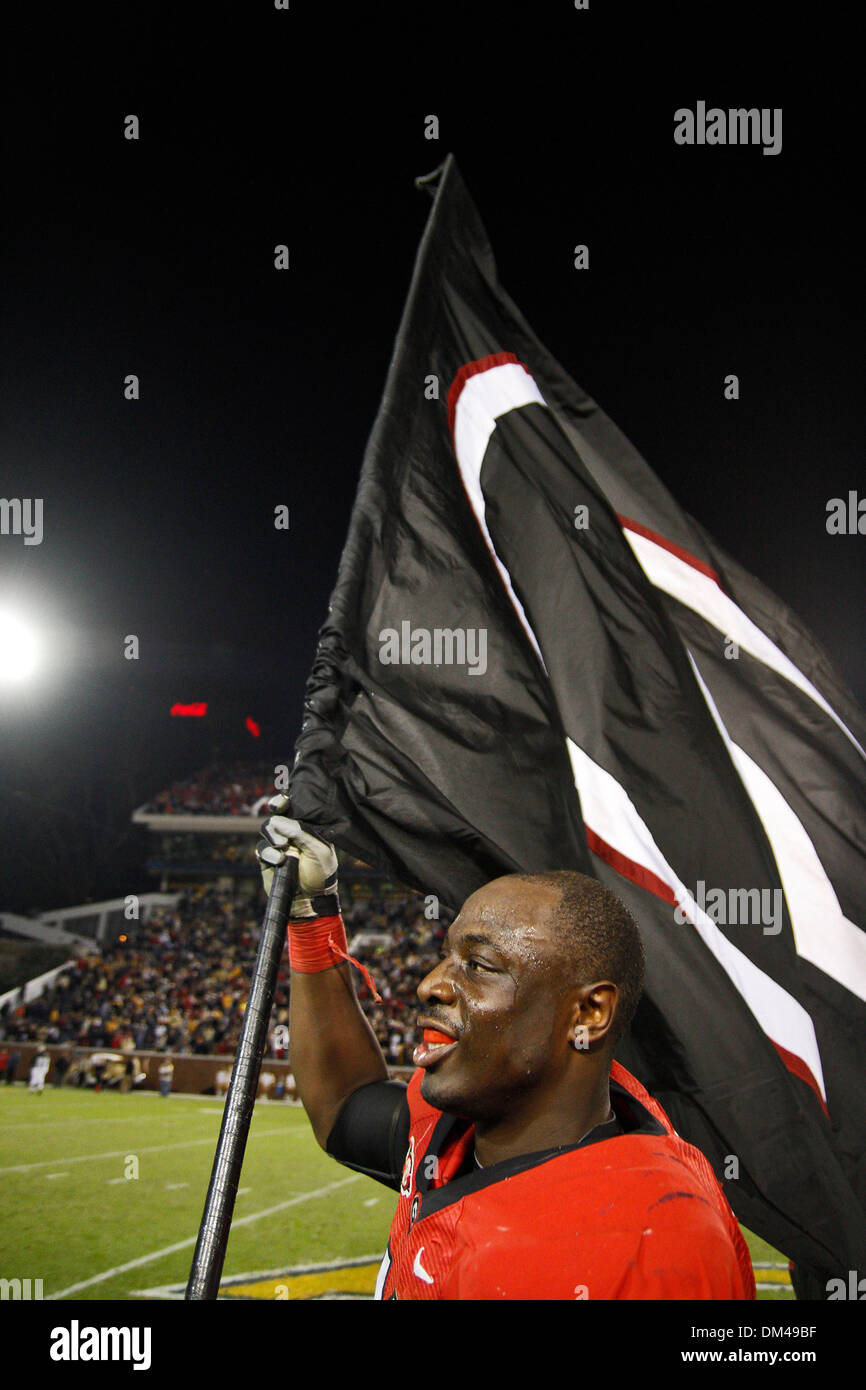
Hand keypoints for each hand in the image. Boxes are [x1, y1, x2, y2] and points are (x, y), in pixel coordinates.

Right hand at [256, 794, 338, 917]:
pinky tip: (279, 860)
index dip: (283, 800)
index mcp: (305, 826)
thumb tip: (277, 820)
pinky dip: (269, 853)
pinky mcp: (267, 859)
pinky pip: (261, 849)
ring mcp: (277, 845)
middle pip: (275, 816)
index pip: (292, 808)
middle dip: (276, 820)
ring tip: (283, 845)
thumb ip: (300, 833)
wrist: (312, 898)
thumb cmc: (321, 871)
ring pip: (266, 830)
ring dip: (273, 835)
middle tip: (280, 827)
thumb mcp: (319, 850)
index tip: (281, 802)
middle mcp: (290, 833)